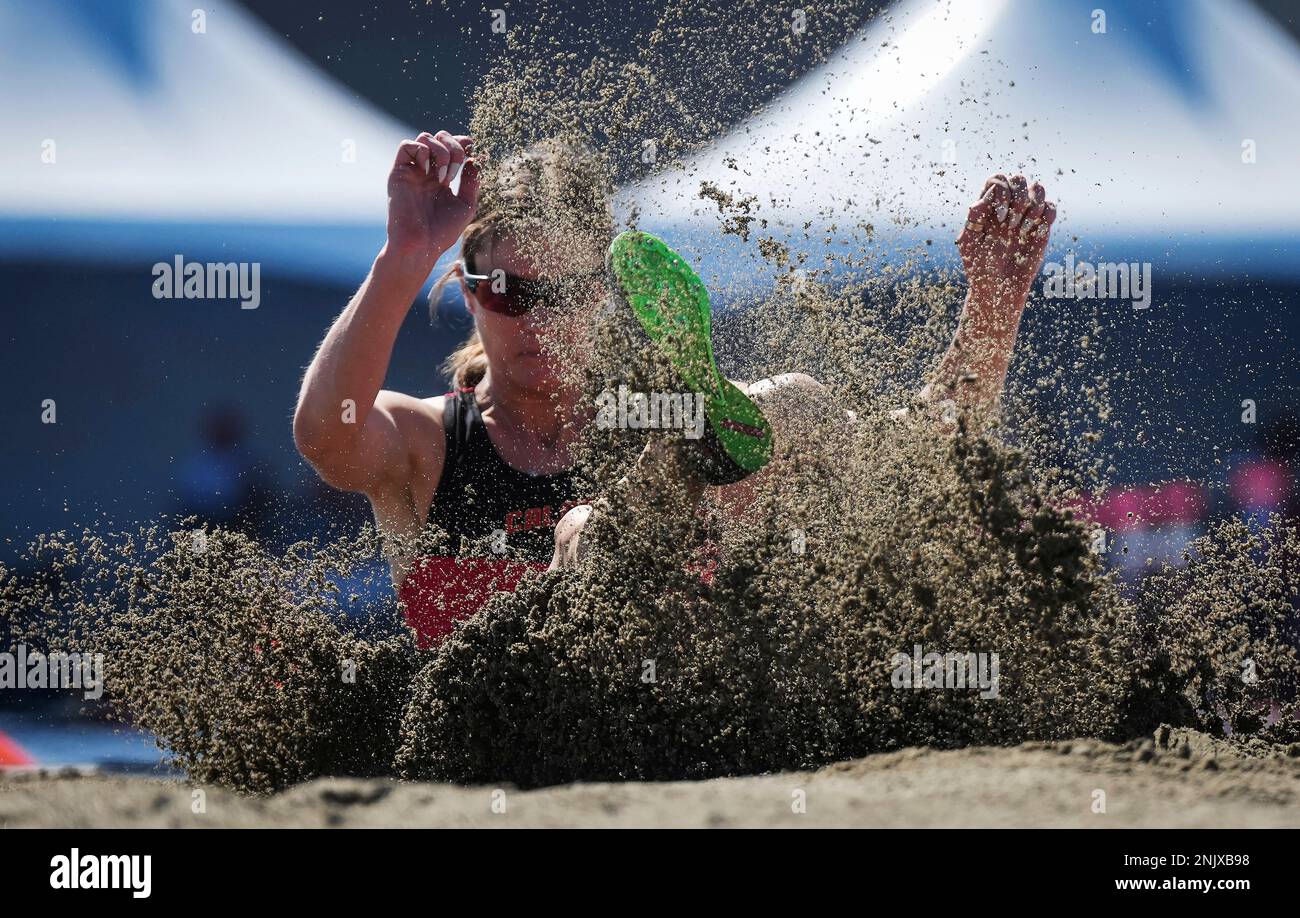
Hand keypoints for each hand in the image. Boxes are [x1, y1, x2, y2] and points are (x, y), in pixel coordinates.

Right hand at [384, 131, 479, 265]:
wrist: (420, 246)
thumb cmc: (442, 232)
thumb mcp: (466, 205)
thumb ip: (471, 182)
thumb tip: (476, 159)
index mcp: (441, 178)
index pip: (452, 147)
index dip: (463, 143)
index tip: (473, 151)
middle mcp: (426, 171)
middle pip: (440, 137)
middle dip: (455, 147)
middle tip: (456, 172)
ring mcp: (413, 170)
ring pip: (425, 137)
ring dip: (441, 152)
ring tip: (444, 178)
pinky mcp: (399, 172)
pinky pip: (407, 146)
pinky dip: (422, 151)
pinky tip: (427, 172)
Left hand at [956, 174, 1055, 302]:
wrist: (997, 289)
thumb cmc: (979, 268)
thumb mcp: (968, 244)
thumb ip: (973, 219)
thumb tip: (987, 196)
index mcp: (988, 207)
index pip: (998, 180)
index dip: (1001, 192)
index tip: (999, 218)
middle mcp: (1008, 207)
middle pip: (1019, 179)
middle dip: (1017, 196)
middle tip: (1010, 224)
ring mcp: (1026, 216)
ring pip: (1038, 188)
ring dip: (1033, 204)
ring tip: (1021, 229)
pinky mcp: (1041, 228)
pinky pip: (1051, 208)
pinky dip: (1046, 214)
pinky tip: (1032, 231)